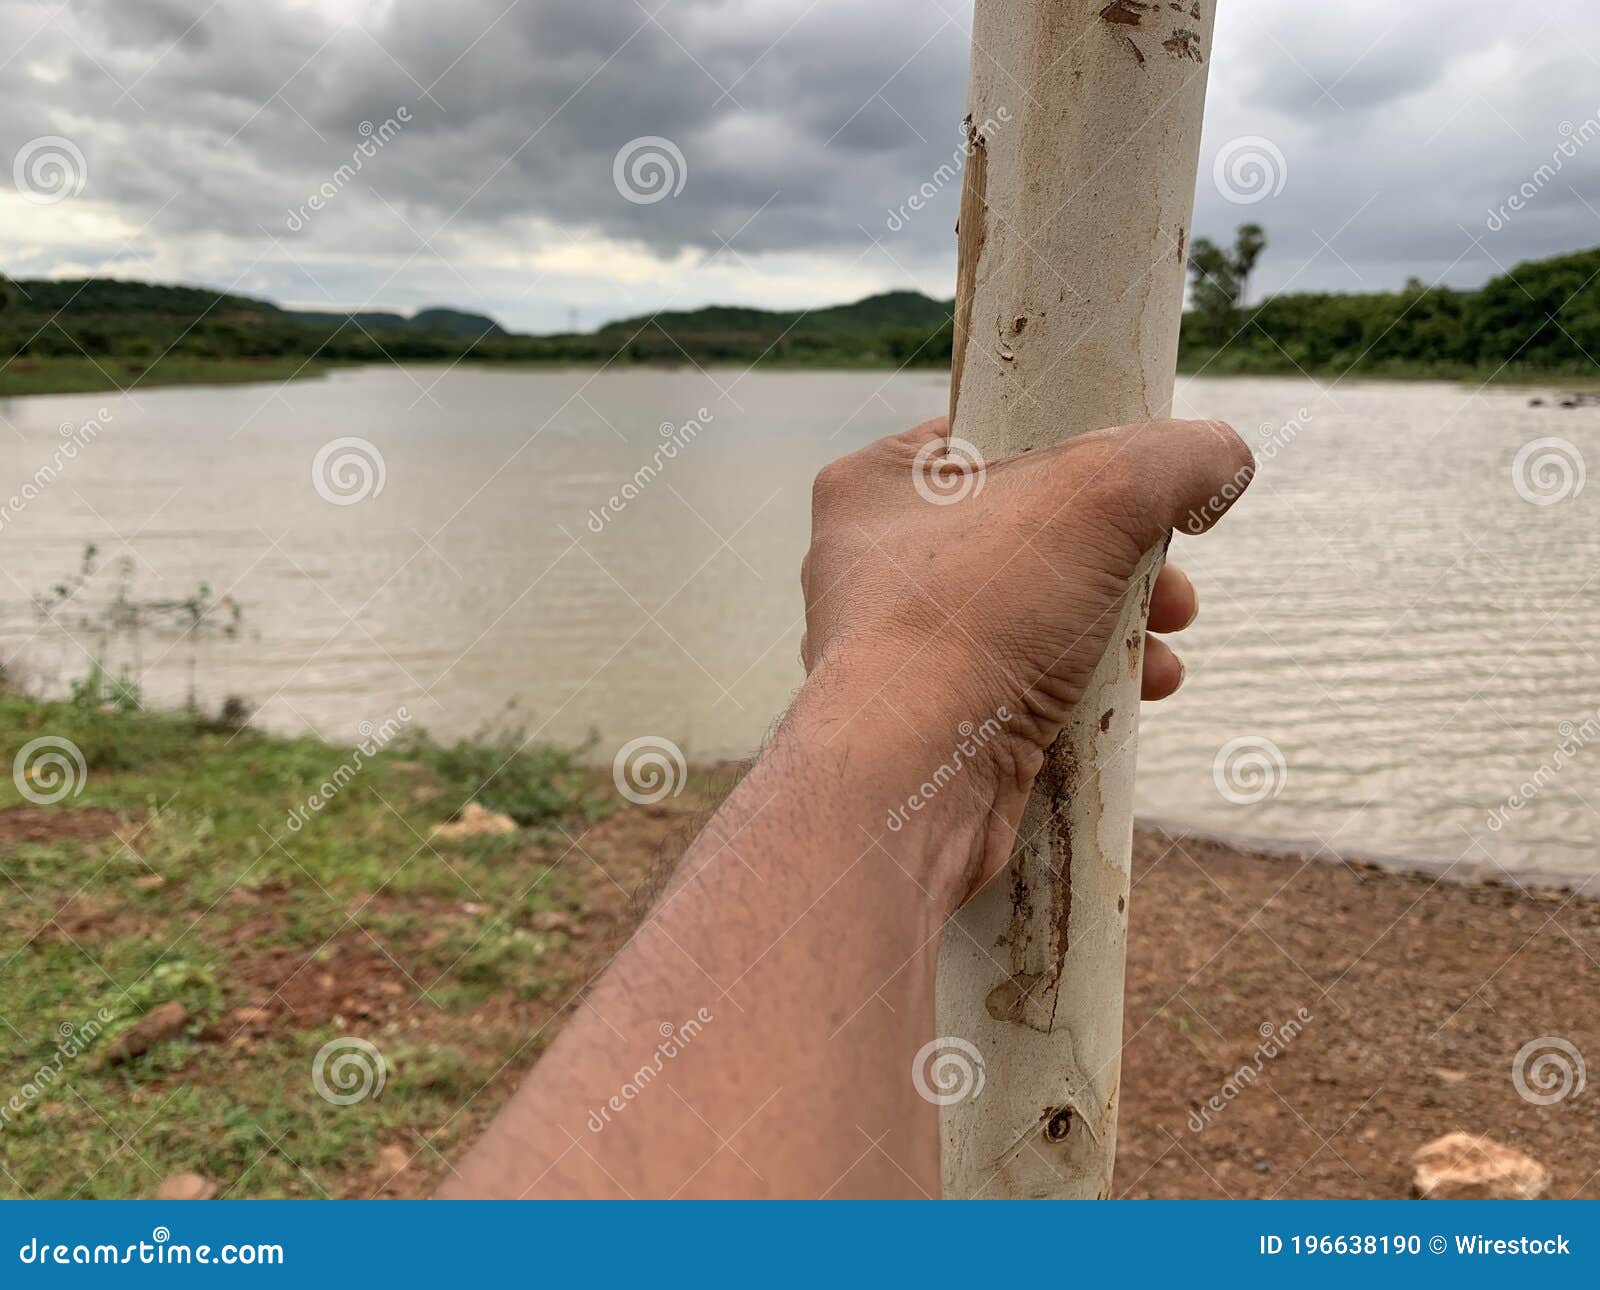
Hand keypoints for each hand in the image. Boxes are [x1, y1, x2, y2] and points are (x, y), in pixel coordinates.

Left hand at [800, 414, 1253, 765]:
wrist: (913, 777)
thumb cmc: (974, 619)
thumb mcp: (1099, 495)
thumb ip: (1176, 457)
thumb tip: (1224, 457)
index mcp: (878, 485)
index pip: (992, 438)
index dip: (1078, 452)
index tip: (1138, 482)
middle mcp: (878, 563)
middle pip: (1034, 531)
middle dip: (1125, 553)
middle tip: (1171, 582)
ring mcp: (903, 647)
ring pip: (1039, 610)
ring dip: (1122, 620)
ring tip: (1168, 638)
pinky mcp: (936, 717)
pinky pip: (1028, 678)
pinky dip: (1091, 679)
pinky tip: (1143, 690)